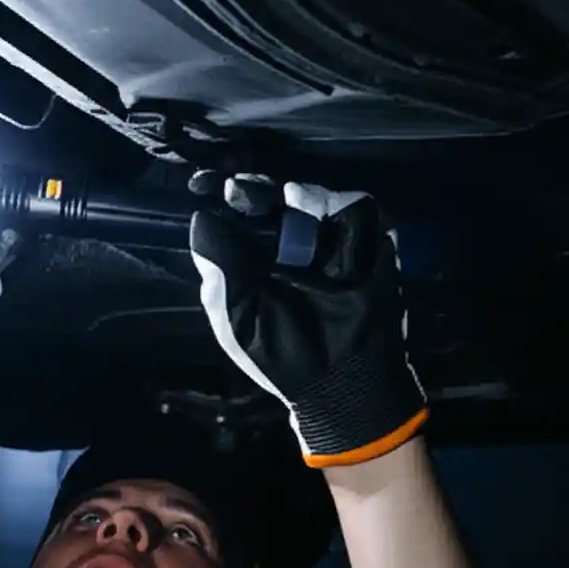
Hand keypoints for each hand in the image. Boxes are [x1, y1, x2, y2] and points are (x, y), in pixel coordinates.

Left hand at [188, 173, 426, 467]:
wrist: (338, 383)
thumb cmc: (280, 355)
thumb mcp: (233, 314)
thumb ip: (215, 267)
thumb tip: (201, 218)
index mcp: (253, 259)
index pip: (235, 214)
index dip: (220, 195)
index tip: (203, 185)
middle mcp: (288, 243)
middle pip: (269, 195)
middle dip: (253, 188)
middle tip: (240, 189)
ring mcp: (327, 239)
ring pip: (308, 194)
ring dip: (292, 196)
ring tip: (283, 205)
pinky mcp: (367, 240)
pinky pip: (354, 206)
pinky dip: (335, 208)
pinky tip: (316, 219)